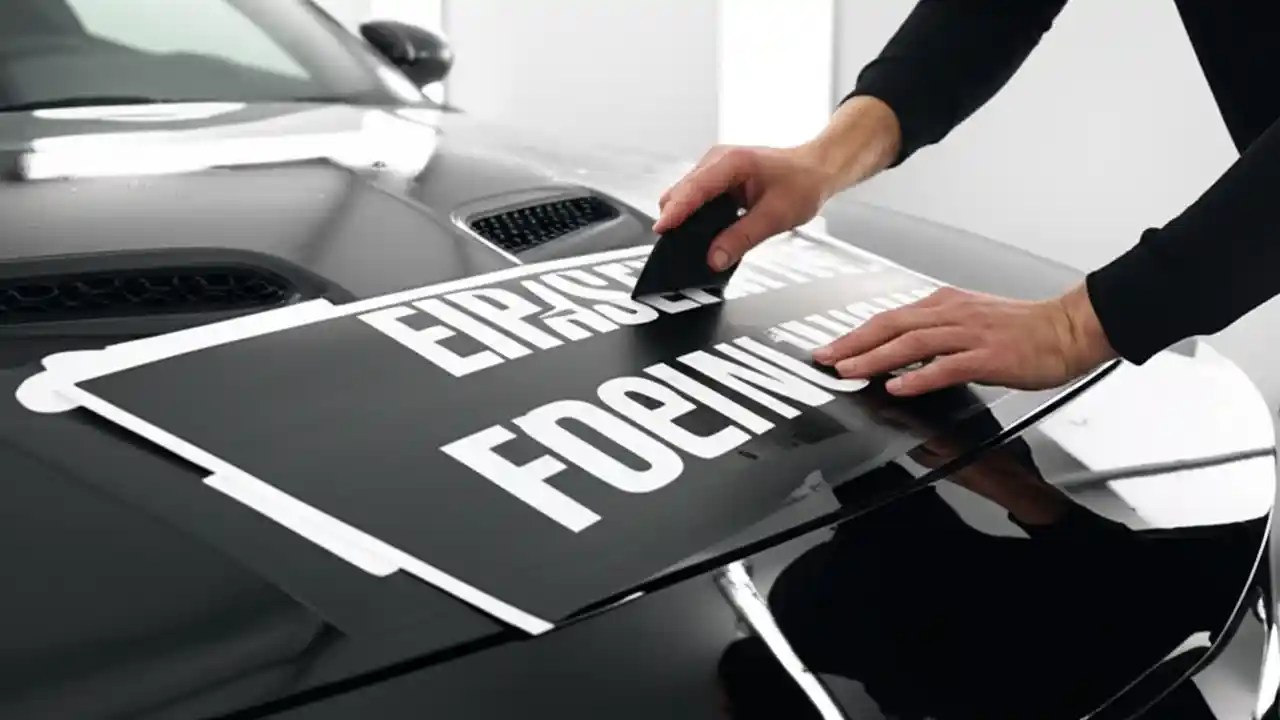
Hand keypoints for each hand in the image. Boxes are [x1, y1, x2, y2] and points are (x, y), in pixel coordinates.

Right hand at [654, 96, 901, 270]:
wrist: (817, 169)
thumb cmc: (802, 183)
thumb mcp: (775, 217)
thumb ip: (741, 238)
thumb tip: (714, 259)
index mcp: (731, 163)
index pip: (693, 188)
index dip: (675, 211)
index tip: (661, 230)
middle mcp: (717, 161)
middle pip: (681, 192)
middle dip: (674, 219)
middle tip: (675, 249)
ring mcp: (714, 168)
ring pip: (685, 196)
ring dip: (684, 219)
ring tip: (688, 246)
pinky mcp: (717, 180)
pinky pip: (696, 199)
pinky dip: (694, 217)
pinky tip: (702, 235)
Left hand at [812, 284, 1116, 395]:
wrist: (1068, 329)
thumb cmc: (1024, 330)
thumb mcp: (971, 323)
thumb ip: (937, 334)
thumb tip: (903, 353)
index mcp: (945, 304)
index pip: (890, 317)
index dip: (856, 334)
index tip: (831, 348)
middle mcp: (952, 314)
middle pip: (891, 325)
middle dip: (853, 343)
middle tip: (824, 359)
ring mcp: (969, 334)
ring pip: (912, 343)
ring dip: (876, 358)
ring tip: (849, 371)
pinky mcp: (988, 356)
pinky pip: (946, 366)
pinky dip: (919, 376)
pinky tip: (898, 387)